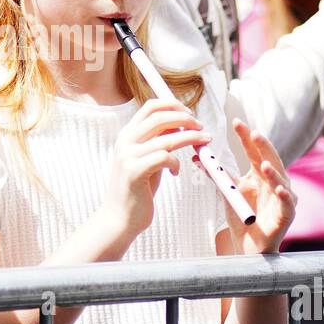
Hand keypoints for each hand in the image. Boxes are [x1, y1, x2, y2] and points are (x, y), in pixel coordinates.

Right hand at [104, 99, 212, 238]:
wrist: (119, 218)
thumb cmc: (137, 189)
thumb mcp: (147, 159)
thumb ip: (158, 141)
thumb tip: (179, 123)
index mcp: (127, 135)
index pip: (150, 107)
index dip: (173, 105)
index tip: (189, 113)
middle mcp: (125, 141)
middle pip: (160, 116)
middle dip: (185, 118)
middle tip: (201, 127)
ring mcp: (128, 156)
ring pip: (166, 138)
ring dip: (191, 137)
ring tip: (204, 141)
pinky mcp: (134, 172)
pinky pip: (164, 157)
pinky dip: (176, 162)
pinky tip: (175, 172)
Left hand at [224, 120, 296, 254]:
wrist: (247, 245)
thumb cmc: (242, 216)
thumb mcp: (227, 192)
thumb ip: (217, 175)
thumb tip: (199, 157)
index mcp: (260, 174)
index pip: (253, 151)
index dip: (246, 137)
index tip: (236, 122)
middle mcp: (274, 182)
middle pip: (270, 159)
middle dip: (262, 146)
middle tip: (253, 133)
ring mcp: (283, 197)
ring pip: (281, 180)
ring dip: (273, 172)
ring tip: (262, 164)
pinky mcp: (287, 215)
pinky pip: (287, 203)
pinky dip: (284, 196)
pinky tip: (280, 189)